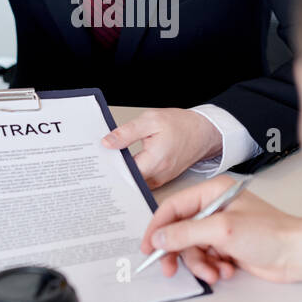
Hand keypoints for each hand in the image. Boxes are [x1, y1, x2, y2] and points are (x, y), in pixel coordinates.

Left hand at [102, 108, 222, 187]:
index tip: (98, 161)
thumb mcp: (150, 120)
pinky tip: (124, 163)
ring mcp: (160, 180)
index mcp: (155, 161)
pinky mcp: (161, 179)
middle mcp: (158, 176)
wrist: (202, 132)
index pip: (124, 173)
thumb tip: (107, 143)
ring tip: (111, 160)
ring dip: (123, 173)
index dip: (109, 167)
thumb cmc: (181, 125)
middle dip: (113, 172)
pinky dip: (132, 172)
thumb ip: (127, 133)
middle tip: (100, 161)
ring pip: (134, 182)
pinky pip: (142, 180)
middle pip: (128, 180)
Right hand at [140, 175, 301, 285]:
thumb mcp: (222, 230)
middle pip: (180, 231)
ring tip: (214, 272)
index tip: (148, 247)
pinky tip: (227, 271)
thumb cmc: (270, 234)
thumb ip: (186, 233)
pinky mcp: (228, 247)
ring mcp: (221, 229)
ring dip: (200, 264)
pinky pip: (206, 259)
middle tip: (170, 269)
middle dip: (177, 252)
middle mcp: (215, 208)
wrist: (298, 255)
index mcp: (213, 192)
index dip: (157, 227)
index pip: (173, 207)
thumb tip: (159, 237)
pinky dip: (212, 268)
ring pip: (193, 249)